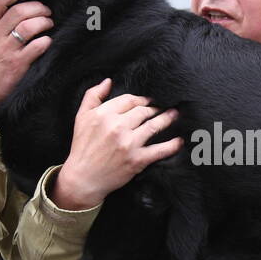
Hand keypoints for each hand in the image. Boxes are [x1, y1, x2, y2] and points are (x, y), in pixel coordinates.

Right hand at [0, 0, 53, 112]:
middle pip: (19, 11)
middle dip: (38, 8)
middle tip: (46, 11)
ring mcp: (6, 50)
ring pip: (29, 27)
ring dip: (44, 22)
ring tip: (48, 24)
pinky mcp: (17, 64)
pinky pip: (36, 47)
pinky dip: (46, 41)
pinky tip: (47, 41)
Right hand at [50, 78, 181, 209]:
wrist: (83, 178)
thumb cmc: (82, 147)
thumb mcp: (81, 117)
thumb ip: (93, 96)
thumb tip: (108, 81)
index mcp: (103, 114)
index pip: (129, 100)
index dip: (141, 99)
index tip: (147, 101)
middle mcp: (117, 127)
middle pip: (143, 111)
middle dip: (154, 108)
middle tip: (162, 107)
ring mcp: (128, 143)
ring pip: (154, 126)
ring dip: (167, 119)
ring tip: (175, 114)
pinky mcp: (137, 160)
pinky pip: (159, 150)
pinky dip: (172, 145)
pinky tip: (179, 141)